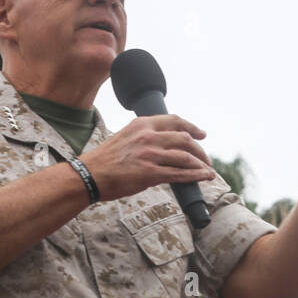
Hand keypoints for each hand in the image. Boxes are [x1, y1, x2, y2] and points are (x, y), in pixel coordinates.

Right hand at [81, 114, 215, 202]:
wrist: (90, 174)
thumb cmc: (105, 160)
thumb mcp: (125, 137)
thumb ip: (143, 137)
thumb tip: (160, 145)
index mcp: (142, 124)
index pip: (174, 120)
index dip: (192, 127)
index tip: (201, 134)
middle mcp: (148, 136)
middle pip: (185, 138)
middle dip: (200, 149)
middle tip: (206, 158)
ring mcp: (150, 155)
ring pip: (185, 157)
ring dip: (201, 164)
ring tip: (208, 171)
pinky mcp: (150, 173)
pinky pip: (179, 174)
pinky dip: (195, 176)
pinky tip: (204, 177)